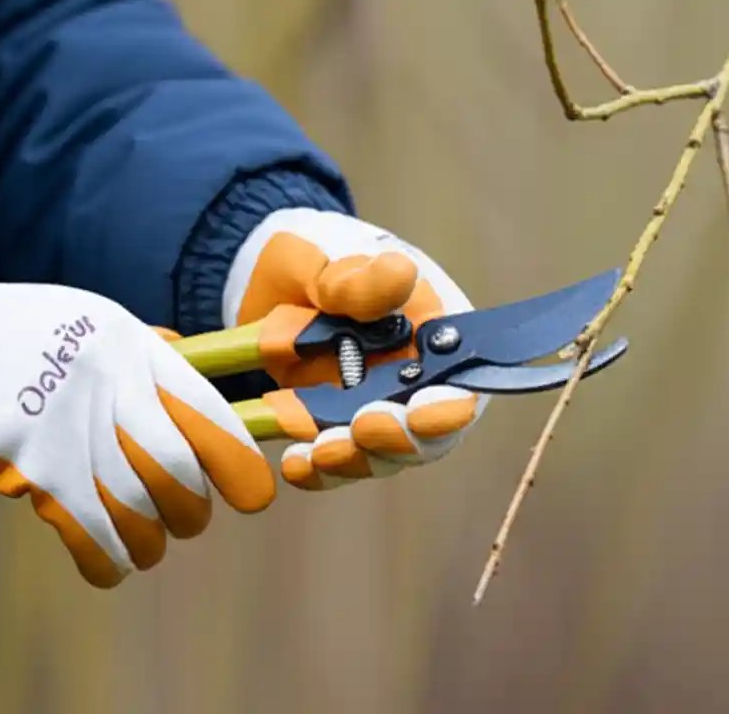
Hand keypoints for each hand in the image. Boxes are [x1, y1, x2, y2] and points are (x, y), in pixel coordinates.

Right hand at [0, 274, 273, 587]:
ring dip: (149, 542)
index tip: (256, 495)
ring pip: (140, 511)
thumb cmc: (17, 332)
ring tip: (146, 546)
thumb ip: (144, 350)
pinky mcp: (34, 469)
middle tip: (188, 519)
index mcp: (134, 349)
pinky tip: (111, 568)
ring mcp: (72, 429)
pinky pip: (90, 532)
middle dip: (191, 510)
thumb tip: (193, 373)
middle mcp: (112, 388)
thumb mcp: (91, 319)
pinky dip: (106, 560)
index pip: (209, 413)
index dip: (239, 463)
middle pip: (179, 473)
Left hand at [222, 208, 487, 489]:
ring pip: (379, 457)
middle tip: (364, 428)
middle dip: (398, 442)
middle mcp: (413, 383)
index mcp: (434, 337)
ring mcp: (373, 409)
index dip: (448, 409)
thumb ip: (362, 280)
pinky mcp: (331, 428)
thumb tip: (400, 276)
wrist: (267, 277)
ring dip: (354, 462)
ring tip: (318, 452)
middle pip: (426, 437)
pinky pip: (333, 463)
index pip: (461, 385)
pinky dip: (317, 472)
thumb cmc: (319, 256)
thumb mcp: (335, 260)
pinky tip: (297, 464)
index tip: (420, 413)